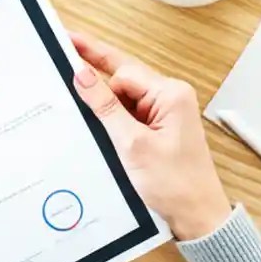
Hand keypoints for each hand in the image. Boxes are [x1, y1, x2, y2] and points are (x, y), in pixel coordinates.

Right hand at [70, 31, 231, 240]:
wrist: (197, 217)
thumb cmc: (177, 185)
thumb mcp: (133, 145)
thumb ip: (106, 107)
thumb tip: (83, 76)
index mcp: (171, 94)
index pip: (123, 72)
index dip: (94, 66)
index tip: (68, 44)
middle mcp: (170, 98)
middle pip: (123, 79)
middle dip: (96, 80)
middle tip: (63, 57)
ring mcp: (165, 113)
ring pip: (123, 98)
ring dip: (104, 107)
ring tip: (81, 111)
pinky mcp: (159, 128)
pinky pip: (129, 114)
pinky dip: (112, 120)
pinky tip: (97, 128)